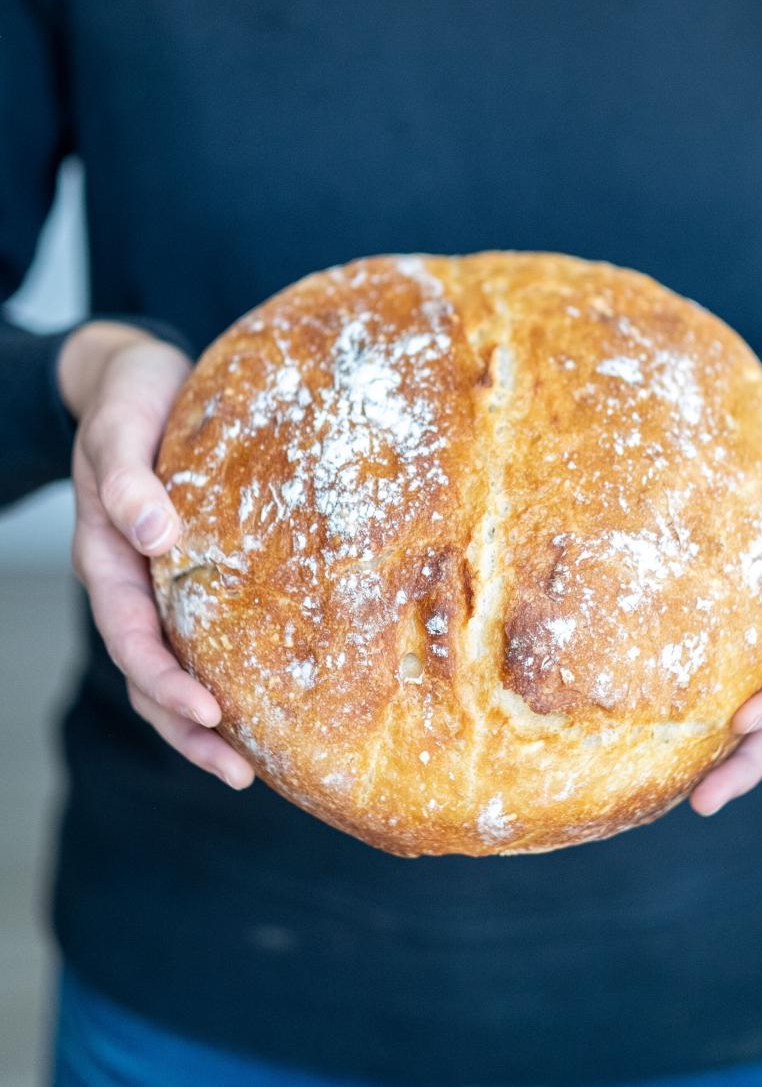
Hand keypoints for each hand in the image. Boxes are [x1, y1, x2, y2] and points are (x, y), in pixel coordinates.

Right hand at [59, 320, 254, 790]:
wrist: (136, 375)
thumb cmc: (128, 401)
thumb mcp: (121, 431)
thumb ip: (130, 483)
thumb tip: (157, 536)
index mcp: (109, 556)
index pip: (133, 638)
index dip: (166, 682)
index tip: (211, 713)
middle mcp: (133, 579)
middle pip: (151, 674)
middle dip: (189, 729)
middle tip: (241, 772)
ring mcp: (159, 580)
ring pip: (175, 666)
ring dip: (204, 720)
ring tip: (252, 766)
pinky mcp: (194, 568)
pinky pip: (205, 631)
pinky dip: (226, 671)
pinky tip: (266, 694)